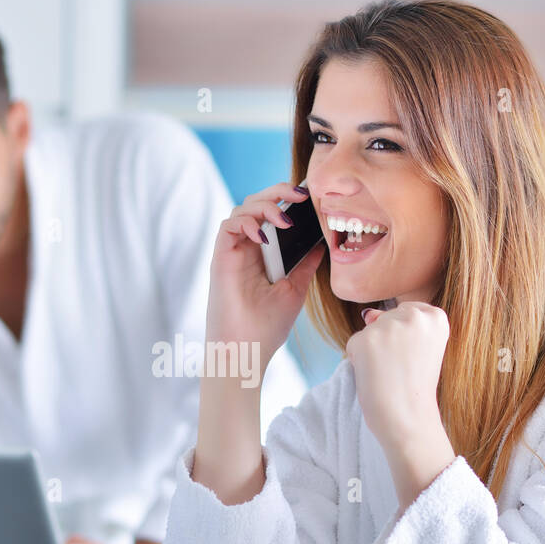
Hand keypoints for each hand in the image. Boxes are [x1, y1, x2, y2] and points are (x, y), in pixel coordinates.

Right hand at [206, 182, 324, 370]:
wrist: (246, 351)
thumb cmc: (267, 326)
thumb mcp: (295, 288)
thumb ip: (306, 264)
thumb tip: (323, 241)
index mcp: (263, 254)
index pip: (273, 214)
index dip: (288, 200)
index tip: (311, 197)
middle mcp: (246, 249)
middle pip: (257, 203)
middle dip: (278, 192)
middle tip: (302, 194)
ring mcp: (233, 252)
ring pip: (243, 209)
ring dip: (265, 206)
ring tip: (285, 220)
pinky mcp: (220, 257)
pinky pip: (228, 225)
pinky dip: (246, 222)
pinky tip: (263, 234)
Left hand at [346, 302, 456, 509]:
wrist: (408, 418)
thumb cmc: (415, 388)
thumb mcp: (421, 348)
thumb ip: (399, 323)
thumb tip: (368, 314)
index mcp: (436, 316)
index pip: (407, 312)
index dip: (405, 340)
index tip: (414, 359)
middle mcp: (414, 316)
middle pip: (387, 319)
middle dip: (388, 343)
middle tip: (401, 369)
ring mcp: (389, 326)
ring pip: (369, 331)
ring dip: (372, 352)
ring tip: (389, 373)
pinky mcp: (365, 339)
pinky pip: (353, 344)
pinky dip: (358, 361)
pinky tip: (375, 376)